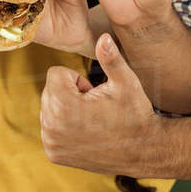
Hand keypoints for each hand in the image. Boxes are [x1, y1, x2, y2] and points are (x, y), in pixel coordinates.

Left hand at [40, 34, 162, 174]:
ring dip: (65, 110)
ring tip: (91, 119)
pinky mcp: (53, 154)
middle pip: (49, 90)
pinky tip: (85, 132)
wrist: (142, 151)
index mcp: (64, 105)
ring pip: (48, 109)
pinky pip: (49, 128)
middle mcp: (51, 126)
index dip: (77, 78)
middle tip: (94, 107)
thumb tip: (104, 37)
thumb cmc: (135, 114)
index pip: (55, 73)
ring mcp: (51, 143)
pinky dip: (63, 127)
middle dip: (69, 93)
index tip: (93, 92)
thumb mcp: (125, 82)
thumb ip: (110, 58)